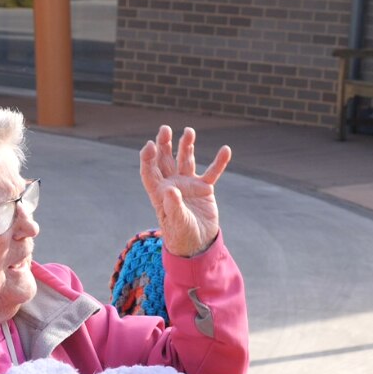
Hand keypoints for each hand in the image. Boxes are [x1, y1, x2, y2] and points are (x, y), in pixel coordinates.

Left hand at [139, 125, 231, 257]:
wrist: (198, 244)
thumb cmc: (181, 236)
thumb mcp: (176, 223)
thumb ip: (173, 206)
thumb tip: (170, 189)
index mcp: (159, 193)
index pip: (149, 171)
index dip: (147, 158)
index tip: (149, 145)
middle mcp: (172, 185)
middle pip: (165, 160)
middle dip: (164, 144)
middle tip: (165, 129)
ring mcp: (188, 185)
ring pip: (186, 160)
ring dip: (187, 145)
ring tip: (188, 131)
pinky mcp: (204, 189)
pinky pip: (212, 172)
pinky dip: (219, 162)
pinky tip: (226, 150)